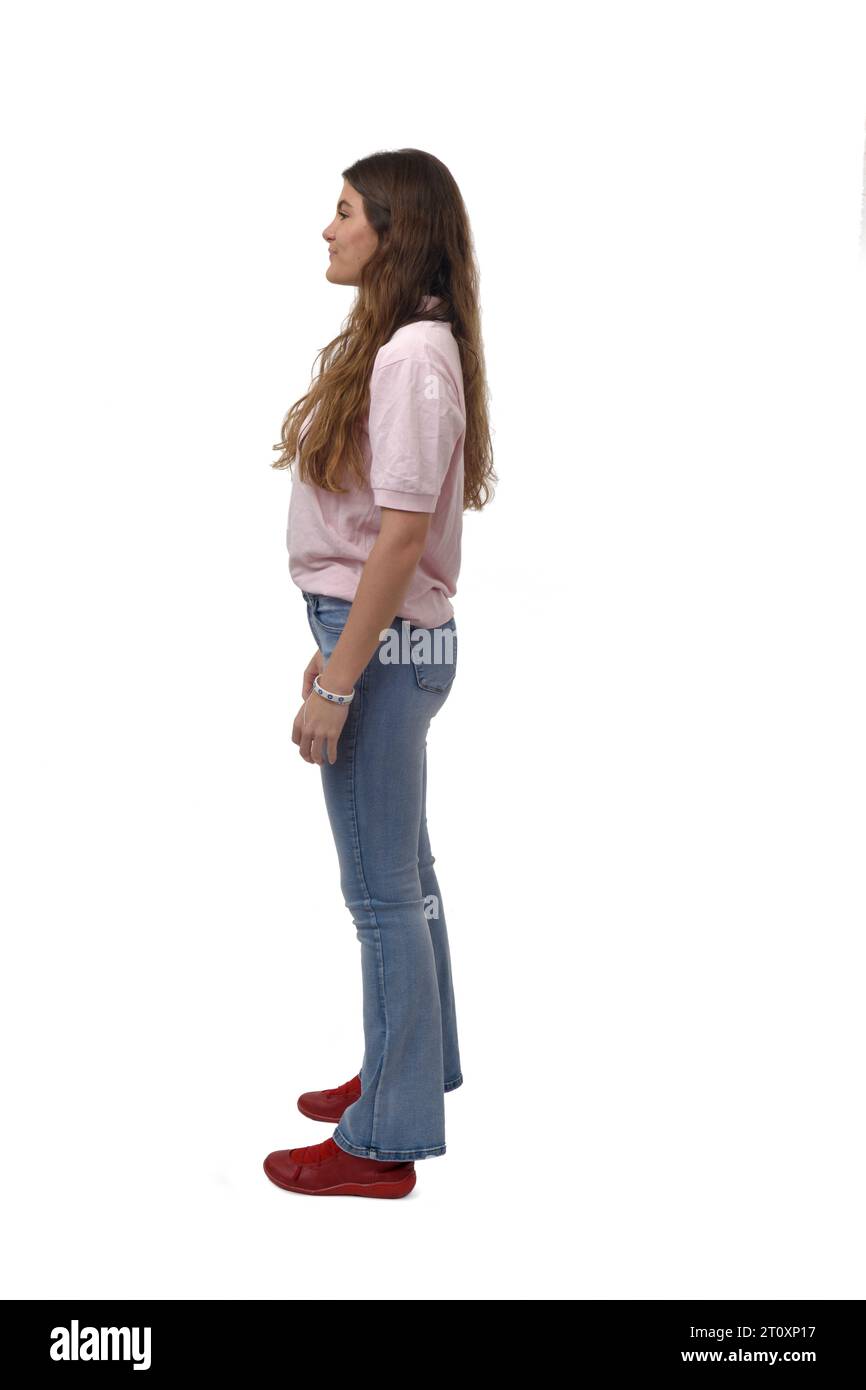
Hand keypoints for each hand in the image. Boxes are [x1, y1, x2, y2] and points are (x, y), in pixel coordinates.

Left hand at [291, 649, 350, 764]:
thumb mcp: (307, 706)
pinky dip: (332, 757)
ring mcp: (319, 733)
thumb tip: (308, 725)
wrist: (333, 690)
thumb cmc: (321, 695)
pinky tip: (333, 761)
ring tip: (322, 762)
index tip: (306, 748)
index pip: (295, 741)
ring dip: (318, 761)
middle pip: (303, 750)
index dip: (300, 747)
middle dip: (307, 758)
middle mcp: (307, 729)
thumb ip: (305, 717)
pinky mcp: (332, 734)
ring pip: (316, 754)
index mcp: (299, 722)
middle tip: (312, 761)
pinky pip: (330, 750)